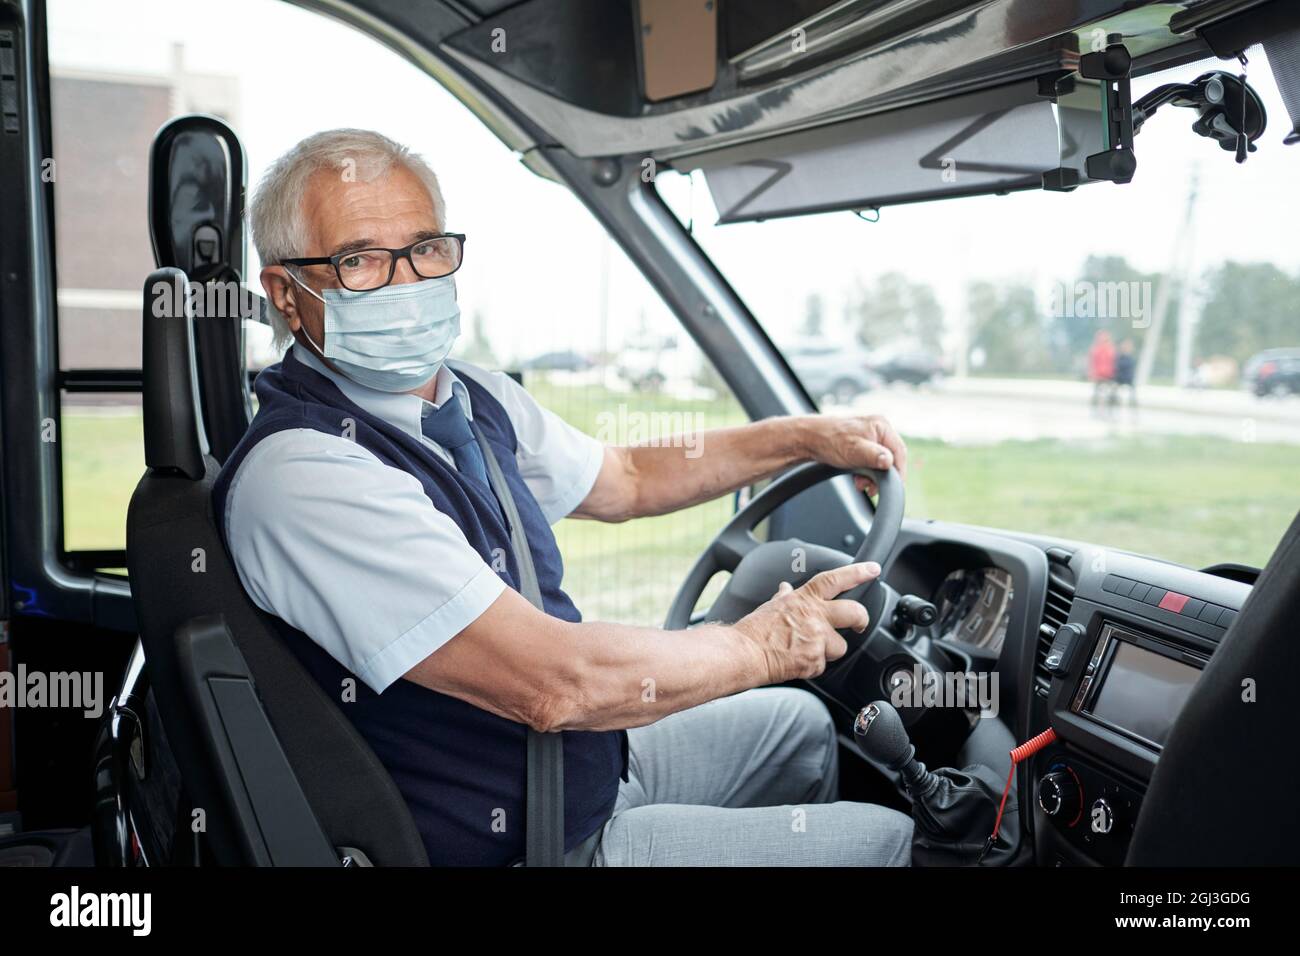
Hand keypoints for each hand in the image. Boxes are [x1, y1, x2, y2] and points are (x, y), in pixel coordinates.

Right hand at [733, 562, 880, 683]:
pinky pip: (822, 665)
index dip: (857, 573)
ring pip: (840, 646)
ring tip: (807, 651)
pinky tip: (797, 662)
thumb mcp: (771, 606)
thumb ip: (785, 597)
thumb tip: (785, 589)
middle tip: (859, 624)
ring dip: (828, 651)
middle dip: (862, 619)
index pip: (836, 580)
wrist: (745, 653)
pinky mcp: (815, 661)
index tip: (873, 569)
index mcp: (805, 599)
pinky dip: (812, 666)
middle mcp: (815, 617)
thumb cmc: (753, 630)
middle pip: (855, 613)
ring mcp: (817, 640)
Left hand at [802, 414, 907, 496]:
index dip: (899, 471)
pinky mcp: (861, 442)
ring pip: (879, 461)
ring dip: (872, 475)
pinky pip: (870, 460)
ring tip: (860, 484)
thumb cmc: (828, 440)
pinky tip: (857, 478)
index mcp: (881, 425)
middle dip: (881, 475)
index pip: (899, 451)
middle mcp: (877, 427)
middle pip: (890, 457)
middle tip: (871, 488)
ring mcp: (869, 435)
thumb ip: (874, 456)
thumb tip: (889, 461)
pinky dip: (865, 471)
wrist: (807, 438)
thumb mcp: (853, 450)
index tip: (895, 486)